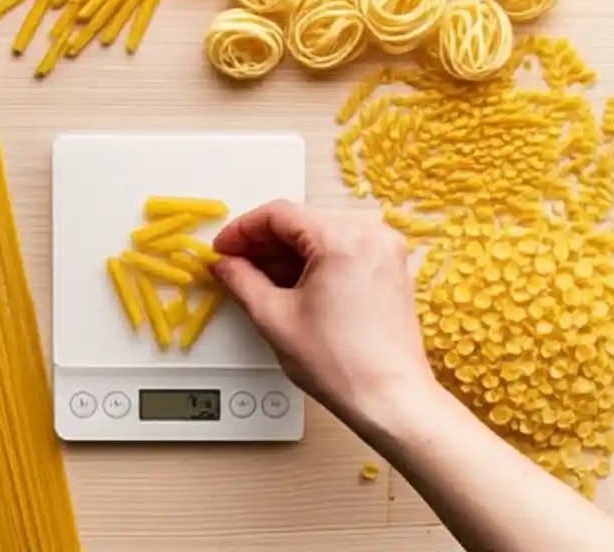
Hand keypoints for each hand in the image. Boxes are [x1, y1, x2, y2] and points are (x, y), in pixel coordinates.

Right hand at [210, 200, 436, 420]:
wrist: (391, 399)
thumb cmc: (341, 365)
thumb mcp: (275, 318)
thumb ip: (242, 281)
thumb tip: (225, 265)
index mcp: (343, 239)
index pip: (279, 214)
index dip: (241, 229)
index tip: (222, 248)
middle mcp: (370, 234)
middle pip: (301, 222)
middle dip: (262, 242)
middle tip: (233, 263)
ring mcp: (384, 250)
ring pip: (320, 235)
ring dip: (285, 253)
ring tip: (256, 278)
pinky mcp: (389, 268)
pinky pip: (341, 250)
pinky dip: (312, 262)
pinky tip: (288, 284)